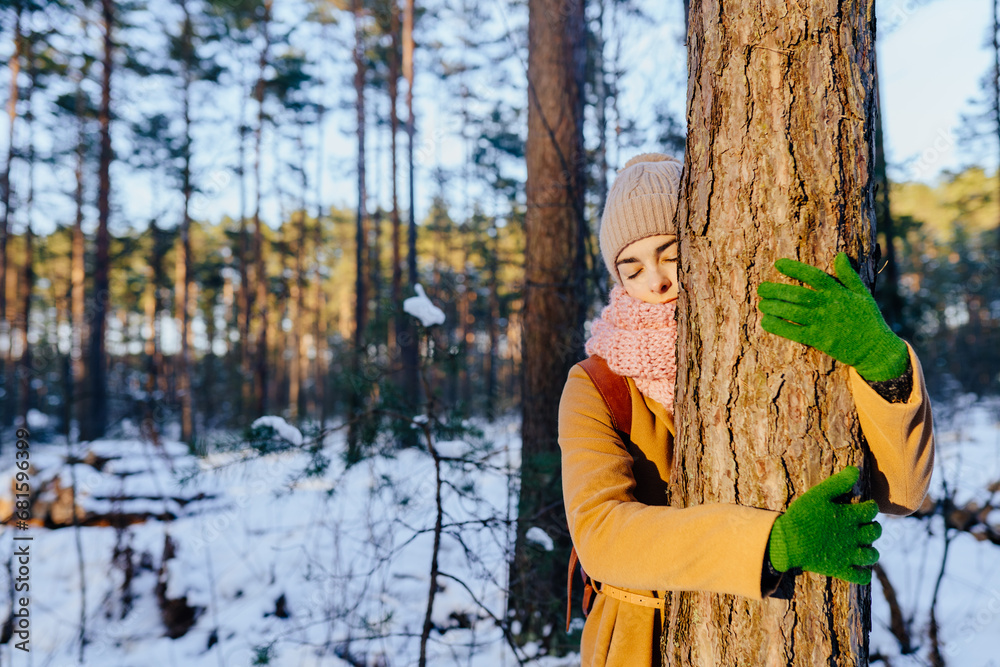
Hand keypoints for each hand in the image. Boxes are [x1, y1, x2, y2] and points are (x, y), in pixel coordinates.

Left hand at [756, 251, 907, 381]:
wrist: (875, 349)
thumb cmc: (867, 320)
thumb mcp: (862, 294)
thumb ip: (848, 276)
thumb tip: (840, 256)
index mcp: (838, 292)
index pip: (814, 276)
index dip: (795, 268)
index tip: (778, 263)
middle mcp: (829, 306)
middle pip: (797, 294)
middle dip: (776, 290)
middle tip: (761, 288)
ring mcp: (823, 323)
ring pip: (792, 312)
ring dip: (774, 307)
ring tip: (762, 304)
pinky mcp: (819, 340)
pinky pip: (793, 332)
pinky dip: (778, 326)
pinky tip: (766, 321)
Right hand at [767, 466, 881, 584]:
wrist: (788, 541)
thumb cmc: (802, 515)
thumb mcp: (818, 494)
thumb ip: (838, 483)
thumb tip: (855, 470)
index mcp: (850, 516)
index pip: (872, 510)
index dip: (871, 507)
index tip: (865, 506)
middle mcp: (854, 536)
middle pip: (875, 532)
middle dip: (874, 527)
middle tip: (865, 525)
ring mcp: (848, 554)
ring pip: (871, 555)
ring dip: (871, 550)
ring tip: (864, 546)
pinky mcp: (840, 569)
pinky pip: (860, 577)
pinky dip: (863, 574)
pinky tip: (858, 567)